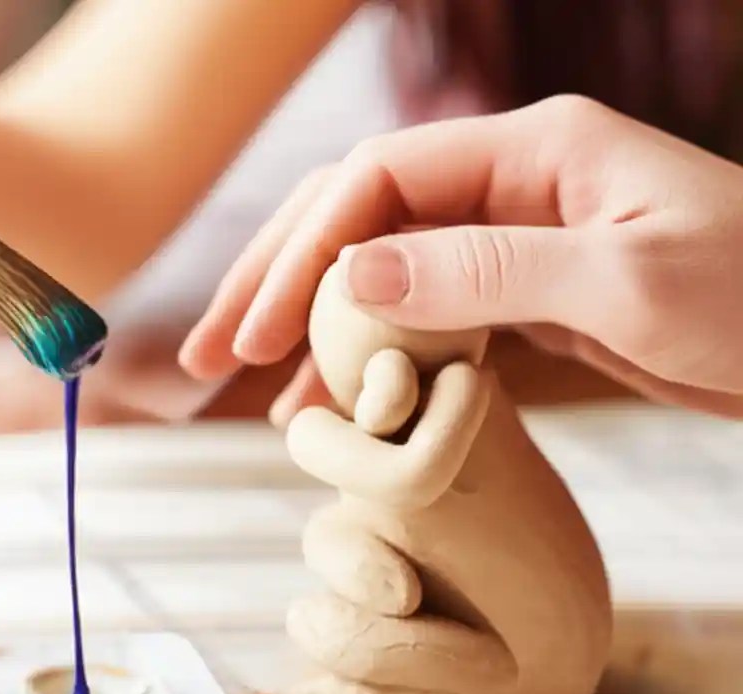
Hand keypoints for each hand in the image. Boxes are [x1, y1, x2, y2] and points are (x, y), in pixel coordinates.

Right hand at [181, 95, 742, 416]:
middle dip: (278, 280)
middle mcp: (511, 184)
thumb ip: (488, 271)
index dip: (306, 250)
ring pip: (383, 270)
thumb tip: (356, 273)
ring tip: (257, 390)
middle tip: (211, 351)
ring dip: (314, 326)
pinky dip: (375, 356)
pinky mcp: (528, 296)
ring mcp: (515, 239)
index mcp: (532, 150)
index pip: (378, 180)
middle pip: (359, 216)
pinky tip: (338, 399)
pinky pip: (427, 316)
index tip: (258, 329)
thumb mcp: (626, 283)